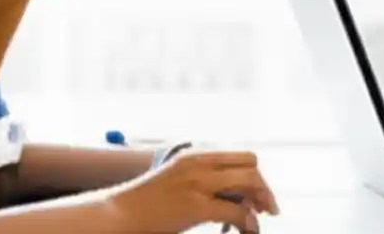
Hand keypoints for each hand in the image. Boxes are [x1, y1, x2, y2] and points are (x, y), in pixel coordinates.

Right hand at [104, 151, 278, 233]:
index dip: (256, 177)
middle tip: (266, 209)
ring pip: (249, 182)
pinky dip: (247, 222)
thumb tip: (235, 198)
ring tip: (257, 223)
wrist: (117, 215)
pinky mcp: (194, 206)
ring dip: (261, 202)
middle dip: (263, 187)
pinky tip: (247, 231)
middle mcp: (199, 164)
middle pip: (251, 165)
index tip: (258, 198)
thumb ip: (203, 181)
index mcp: (196, 156)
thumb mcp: (177, 181)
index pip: (242, 157)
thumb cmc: (145, 205)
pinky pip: (236, 210)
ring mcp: (197, 184)